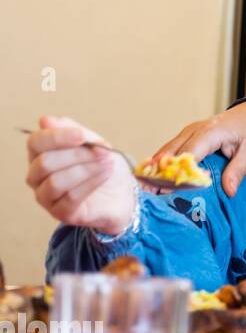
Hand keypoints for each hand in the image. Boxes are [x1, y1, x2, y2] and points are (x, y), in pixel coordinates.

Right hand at [26, 116, 136, 235]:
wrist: (122, 193)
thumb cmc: (103, 166)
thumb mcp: (94, 143)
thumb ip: (73, 131)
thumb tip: (45, 120)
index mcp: (40, 154)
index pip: (36, 142)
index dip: (58, 137)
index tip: (82, 136)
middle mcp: (36, 176)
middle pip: (45, 162)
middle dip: (78, 155)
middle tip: (103, 151)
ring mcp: (46, 196)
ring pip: (56, 181)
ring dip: (86, 169)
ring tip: (108, 163)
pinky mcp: (61, 213)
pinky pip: (70, 197)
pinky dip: (91, 182)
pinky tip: (105, 174)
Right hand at [152, 102, 245, 196]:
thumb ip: (238, 171)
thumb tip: (229, 191)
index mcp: (210, 132)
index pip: (189, 154)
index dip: (178, 171)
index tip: (168, 189)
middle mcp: (194, 130)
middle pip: (171, 152)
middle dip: (160, 173)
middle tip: (150, 192)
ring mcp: (187, 131)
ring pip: (166, 150)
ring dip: (156, 168)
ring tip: (146, 188)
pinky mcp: (186, 135)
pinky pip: (170, 149)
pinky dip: (161, 162)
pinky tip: (153, 176)